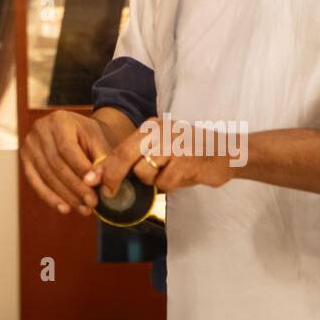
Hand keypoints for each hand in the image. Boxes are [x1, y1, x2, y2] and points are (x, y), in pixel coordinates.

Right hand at [22, 111, 114, 215]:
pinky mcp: (25, 159)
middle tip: (92, 202)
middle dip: (75, 186)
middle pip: (56, 163)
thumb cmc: (91, 138)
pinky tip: (65, 208)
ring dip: (65, 196)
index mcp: (59, 120)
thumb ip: (101, 161)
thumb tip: (95, 182)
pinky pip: (35, 182)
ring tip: (83, 209)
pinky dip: (50, 197)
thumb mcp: (100, 142)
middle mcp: (40, 129)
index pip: (67, 147)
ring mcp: (29, 144)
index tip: (94, 185)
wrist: (78, 133)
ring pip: (46, 175)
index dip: (80, 168)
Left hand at [84, 116, 238, 198]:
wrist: (227, 152)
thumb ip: (138, 158)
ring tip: (169, 176)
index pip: (120, 147)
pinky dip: (170, 186)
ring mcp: (174, 145)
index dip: (105, 167)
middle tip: (110, 192)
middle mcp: (160, 132)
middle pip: (125, 156)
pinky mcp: (187, 161)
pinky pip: (165, 183)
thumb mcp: (162, 148)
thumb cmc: (190, 154)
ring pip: (144, 172)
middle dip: (114, 177)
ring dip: (152, 182)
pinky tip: (183, 177)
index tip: (92, 181)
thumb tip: (108, 175)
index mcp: (152, 127)